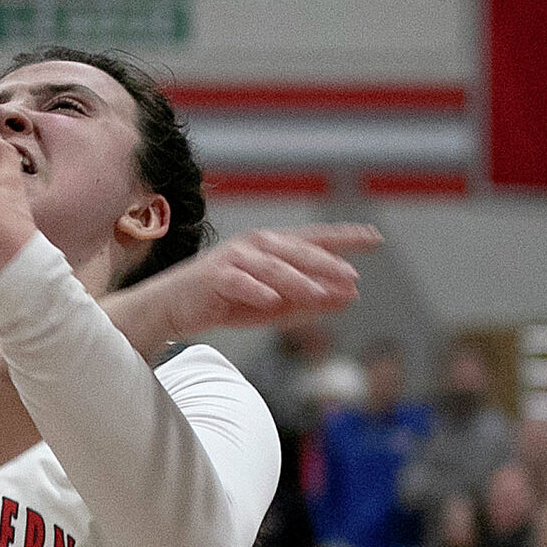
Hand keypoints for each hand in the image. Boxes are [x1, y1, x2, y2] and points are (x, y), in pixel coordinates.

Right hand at [114, 224, 380, 348]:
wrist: (172, 309)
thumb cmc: (224, 303)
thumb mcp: (273, 307)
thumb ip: (309, 302)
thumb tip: (350, 296)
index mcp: (271, 248)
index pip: (313, 239)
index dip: (343, 237)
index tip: (375, 238)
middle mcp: (253, 246)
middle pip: (295, 250)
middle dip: (325, 262)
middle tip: (352, 275)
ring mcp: (232, 259)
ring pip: (271, 266)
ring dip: (297, 279)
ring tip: (320, 293)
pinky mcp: (212, 276)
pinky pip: (238, 282)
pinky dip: (256, 290)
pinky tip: (272, 299)